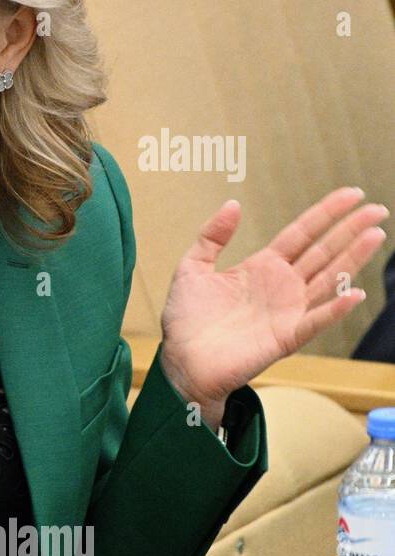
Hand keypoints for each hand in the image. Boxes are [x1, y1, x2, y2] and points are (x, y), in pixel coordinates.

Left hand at [159, 187, 387, 419]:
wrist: (181, 361)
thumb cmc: (186, 319)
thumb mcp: (192, 268)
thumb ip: (212, 236)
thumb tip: (234, 203)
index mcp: (262, 267)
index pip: (301, 234)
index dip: (325, 213)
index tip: (352, 194)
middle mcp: (281, 286)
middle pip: (324, 252)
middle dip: (350, 230)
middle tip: (378, 210)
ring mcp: (287, 312)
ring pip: (328, 280)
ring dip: (353, 259)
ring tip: (375, 235)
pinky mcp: (285, 338)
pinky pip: (315, 321)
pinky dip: (335, 309)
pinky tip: (355, 293)